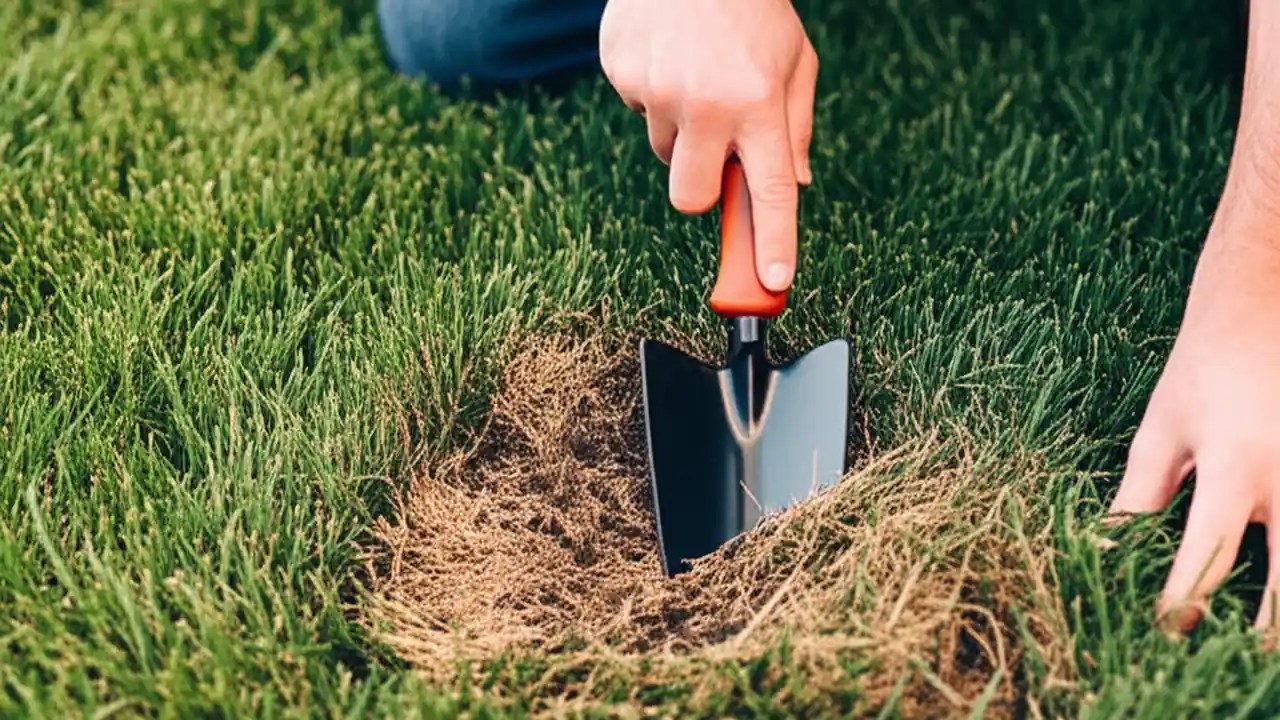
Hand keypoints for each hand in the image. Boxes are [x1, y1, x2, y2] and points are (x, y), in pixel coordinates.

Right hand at [599, 0, 818, 291]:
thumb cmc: (752, 9)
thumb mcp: (795, 60)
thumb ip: (795, 127)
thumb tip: (795, 186)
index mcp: (760, 103)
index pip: (771, 191)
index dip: (773, 243)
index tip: (775, 284)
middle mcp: (708, 104)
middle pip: (692, 198)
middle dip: (702, 189)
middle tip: (714, 153)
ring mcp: (658, 91)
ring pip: (664, 151)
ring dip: (681, 132)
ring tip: (695, 76)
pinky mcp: (622, 74)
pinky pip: (637, 110)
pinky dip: (652, 93)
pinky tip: (668, 55)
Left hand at [1110, 223, 1279, 632]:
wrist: (1266, 299)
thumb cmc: (1203, 366)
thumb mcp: (1162, 427)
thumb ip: (1141, 493)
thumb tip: (1110, 549)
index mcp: (1229, 464)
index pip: (1206, 555)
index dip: (1185, 601)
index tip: (1168, 631)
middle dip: (1272, 627)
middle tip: (1247, 660)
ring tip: (1270, 638)